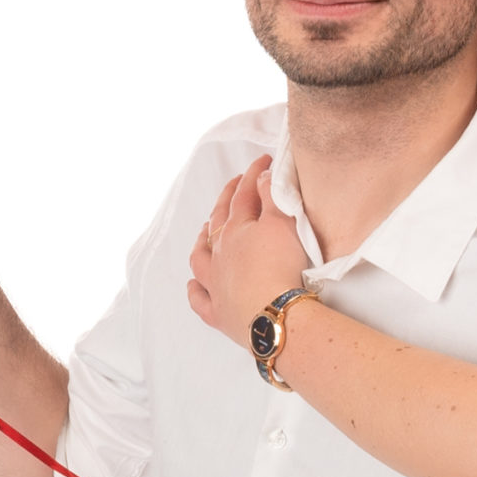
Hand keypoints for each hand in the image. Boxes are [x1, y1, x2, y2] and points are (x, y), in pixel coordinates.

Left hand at [184, 156, 308, 344]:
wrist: (275, 315)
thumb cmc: (281, 268)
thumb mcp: (283, 224)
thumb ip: (272, 197)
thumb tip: (261, 176)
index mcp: (236, 229)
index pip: (244, 194)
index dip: (253, 175)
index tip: (263, 161)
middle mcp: (219, 254)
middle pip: (219, 221)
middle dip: (227, 199)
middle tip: (236, 184)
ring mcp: (215, 284)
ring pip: (201, 258)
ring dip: (203, 241)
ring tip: (205, 230)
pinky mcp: (218, 313)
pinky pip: (200, 300)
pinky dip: (195, 290)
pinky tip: (193, 284)